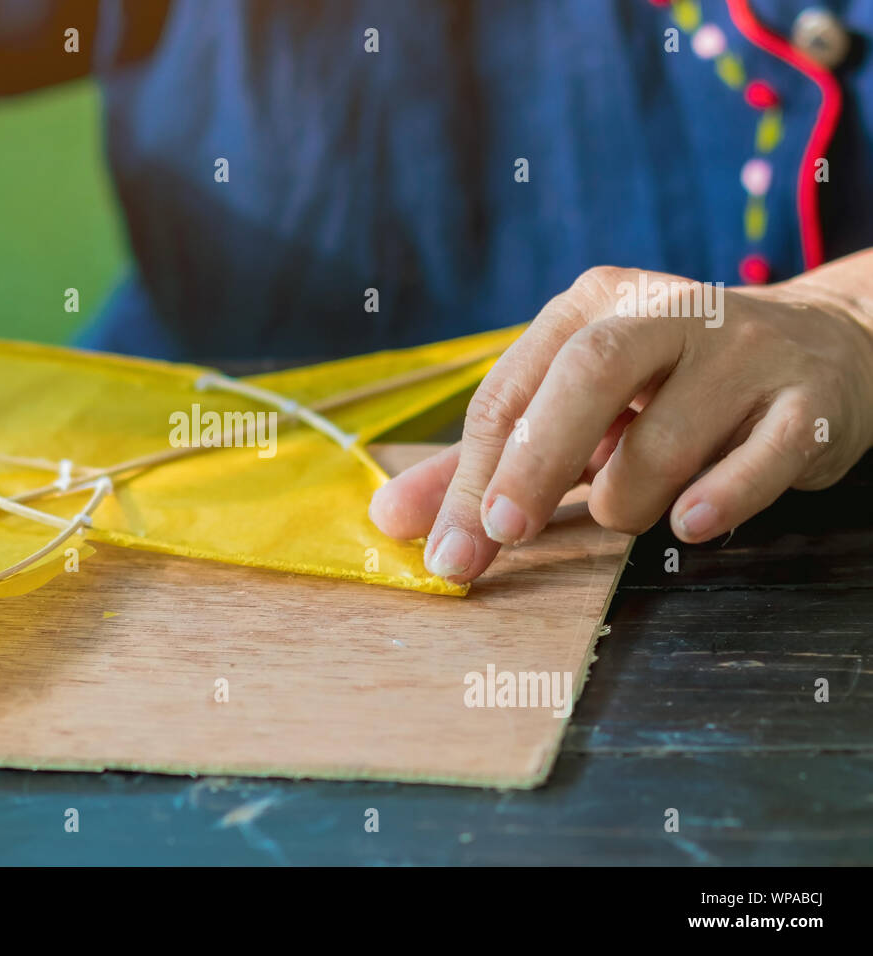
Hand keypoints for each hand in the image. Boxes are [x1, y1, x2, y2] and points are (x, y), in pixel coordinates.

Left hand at [369, 264, 872, 584]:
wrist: (821, 350)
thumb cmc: (664, 391)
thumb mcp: (569, 413)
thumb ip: (482, 465)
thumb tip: (390, 522)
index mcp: (591, 305)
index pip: (513, 390)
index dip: (474, 474)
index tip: (451, 549)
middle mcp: (666, 311)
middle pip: (586, 376)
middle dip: (534, 463)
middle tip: (505, 532)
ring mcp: (746, 351)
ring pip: (664, 440)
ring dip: (632, 500)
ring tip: (640, 501)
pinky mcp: (808, 400)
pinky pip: (758, 461)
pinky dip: (718, 500)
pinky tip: (694, 521)